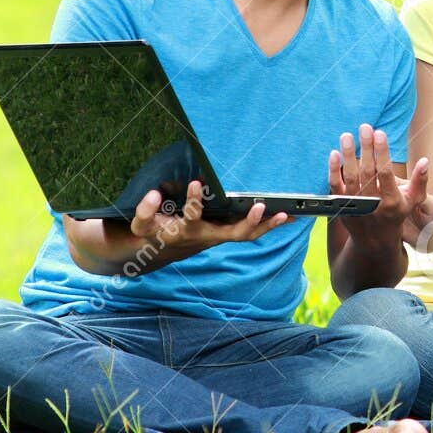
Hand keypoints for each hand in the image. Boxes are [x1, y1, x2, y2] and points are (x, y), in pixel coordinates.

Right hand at [128, 179, 287, 253]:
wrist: (164, 249)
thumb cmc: (155, 231)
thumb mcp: (142, 223)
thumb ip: (145, 210)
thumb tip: (154, 194)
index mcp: (186, 230)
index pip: (190, 216)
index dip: (194, 201)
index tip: (197, 183)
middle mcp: (207, 235)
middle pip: (232, 234)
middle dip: (247, 222)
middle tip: (259, 207)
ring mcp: (221, 235)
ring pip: (247, 235)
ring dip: (267, 225)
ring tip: (285, 214)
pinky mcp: (229, 232)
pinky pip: (252, 231)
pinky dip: (270, 224)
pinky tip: (289, 215)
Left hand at [329, 124, 428, 233]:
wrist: (374, 241)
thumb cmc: (396, 215)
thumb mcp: (412, 201)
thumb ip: (420, 180)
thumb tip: (425, 161)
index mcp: (391, 201)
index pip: (385, 172)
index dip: (382, 152)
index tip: (380, 133)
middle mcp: (373, 204)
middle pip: (367, 170)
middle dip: (365, 147)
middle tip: (364, 127)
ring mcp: (356, 205)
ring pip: (350, 176)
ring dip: (347, 154)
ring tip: (347, 135)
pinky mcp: (342, 206)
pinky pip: (335, 186)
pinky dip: (333, 170)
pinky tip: (334, 153)